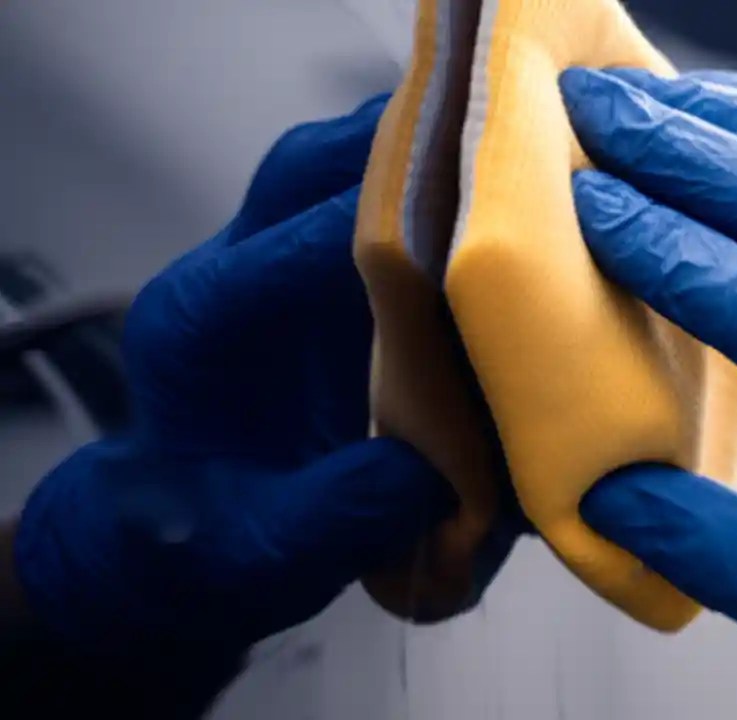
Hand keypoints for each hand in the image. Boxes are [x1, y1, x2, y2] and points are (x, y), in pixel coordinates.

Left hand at [13, 96, 455, 663]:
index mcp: (201, 328)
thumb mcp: (268, 552)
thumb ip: (344, 510)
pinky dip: (420, 192)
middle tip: (503, 143)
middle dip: (400, 148)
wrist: (178, 542)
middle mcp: (227, 274)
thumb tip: (439, 466)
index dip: (382, 226)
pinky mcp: (305, 276)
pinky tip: (488, 204)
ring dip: (415, 157)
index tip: (474, 217)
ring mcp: (265, 266)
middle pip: (308, 170)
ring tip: (512, 160)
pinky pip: (359, 203)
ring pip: (335, 169)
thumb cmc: (206, 547)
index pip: (294, 247)